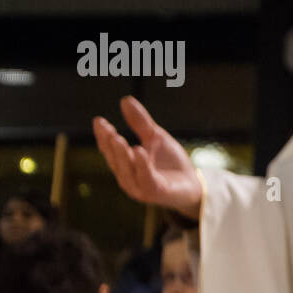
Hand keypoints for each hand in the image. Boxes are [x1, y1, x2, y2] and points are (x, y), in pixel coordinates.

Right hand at [93, 96, 202, 218]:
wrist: (193, 184)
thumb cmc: (171, 162)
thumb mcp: (156, 137)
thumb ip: (140, 122)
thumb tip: (125, 100)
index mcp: (125, 164)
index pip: (109, 149)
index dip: (103, 136)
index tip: (99, 121)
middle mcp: (128, 177)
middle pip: (115, 159)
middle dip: (110, 144)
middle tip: (107, 128)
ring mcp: (140, 187)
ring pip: (127, 170)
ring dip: (121, 154)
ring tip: (117, 138)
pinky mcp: (155, 192)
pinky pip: (146, 178)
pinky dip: (141, 165)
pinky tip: (139, 151)